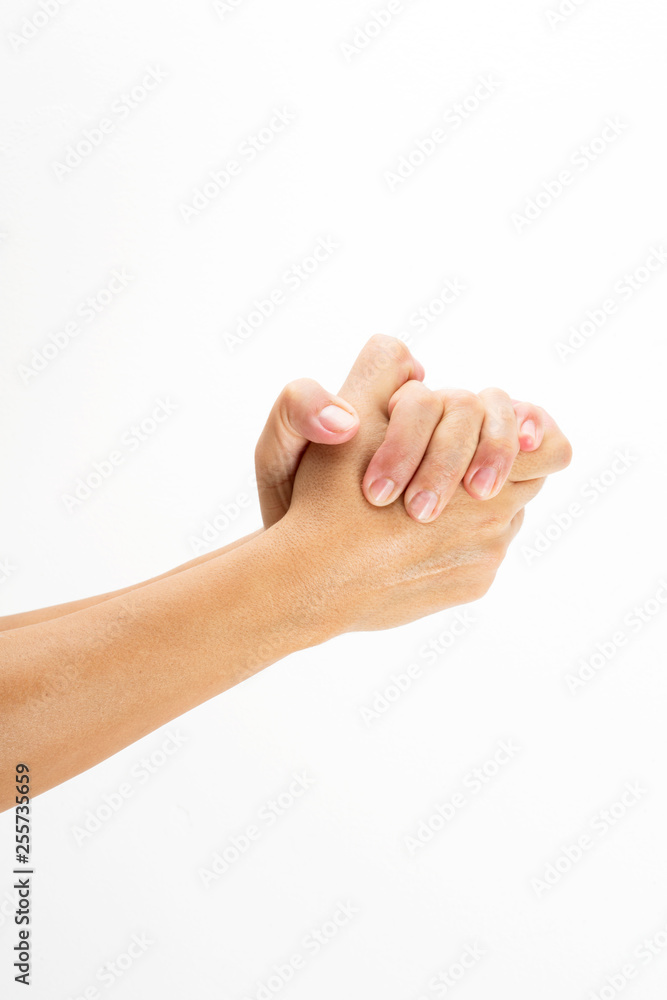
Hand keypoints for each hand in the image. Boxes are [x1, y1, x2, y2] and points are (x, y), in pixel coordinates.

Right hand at [280, 336, 571, 633]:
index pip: (550, 447)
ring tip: (412, 501)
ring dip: (467, 503)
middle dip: (484, 462)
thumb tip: (414, 360)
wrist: (312, 582)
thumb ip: (384, 370)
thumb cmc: (333, 497)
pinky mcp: (470, 588)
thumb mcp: (351, 414)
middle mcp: (499, 522)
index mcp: (486, 473)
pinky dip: (452, 542)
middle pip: (520, 478)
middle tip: (435, 462)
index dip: (523, 433)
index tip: (495, 431)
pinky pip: (477, 554)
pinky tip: (406, 539)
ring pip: (497, 516)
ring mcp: (486, 560)